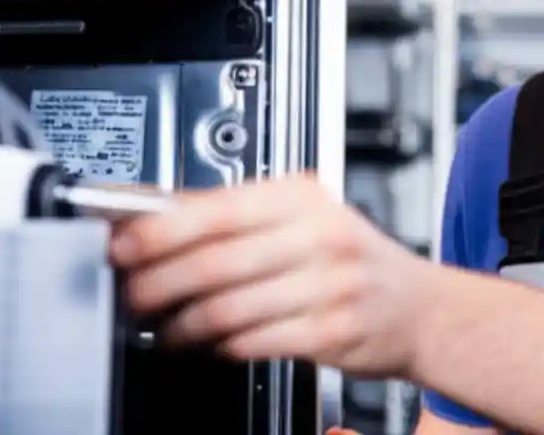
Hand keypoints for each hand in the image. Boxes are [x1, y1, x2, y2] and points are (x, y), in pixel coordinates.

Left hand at [108, 174, 434, 377]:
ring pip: (230, 307)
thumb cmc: (352, 260)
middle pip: (216, 260)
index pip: (218, 208)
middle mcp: (320, 235)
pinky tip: (207, 342)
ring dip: (183, 322)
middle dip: (159, 282)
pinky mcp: (332, 332)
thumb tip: (155, 216)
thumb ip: (237, 215)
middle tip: (133, 292)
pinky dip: (220, 345)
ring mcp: (329, 285)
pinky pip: (255, 341)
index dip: (161, 229)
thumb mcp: (306, 218)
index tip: (123, 242)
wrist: (420, 308)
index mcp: (304, 198)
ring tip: (163, 325)